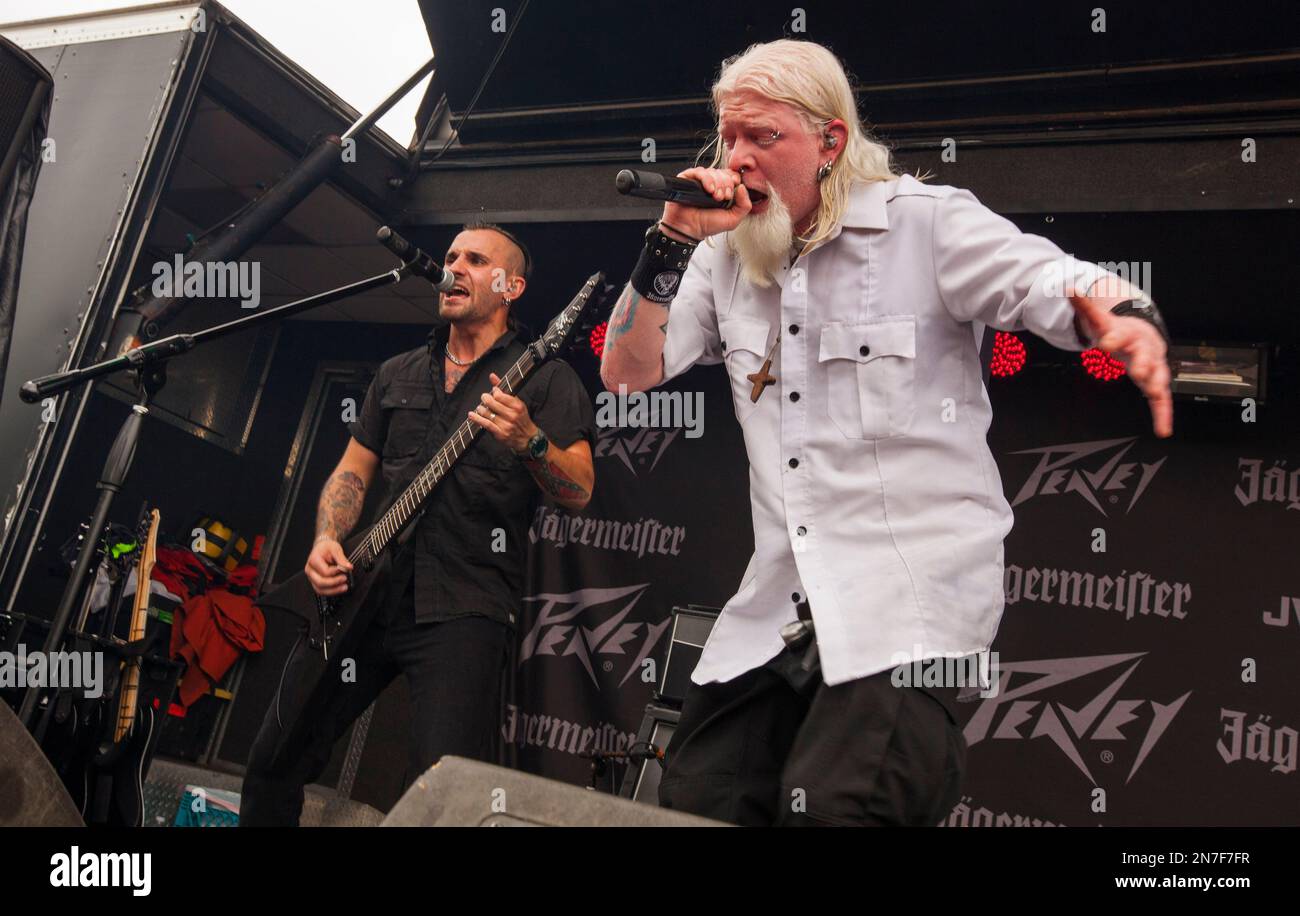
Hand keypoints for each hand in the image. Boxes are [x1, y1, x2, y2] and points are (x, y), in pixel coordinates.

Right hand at [305, 537, 351, 596]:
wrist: (322, 548)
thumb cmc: (327, 548)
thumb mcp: (335, 549)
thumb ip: (342, 559)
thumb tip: (348, 567)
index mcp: (313, 560)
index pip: (325, 571)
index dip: (336, 572)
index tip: (345, 569)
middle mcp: (310, 570)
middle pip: (320, 582)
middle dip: (334, 582)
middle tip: (345, 578)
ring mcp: (311, 577)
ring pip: (320, 589)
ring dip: (333, 590)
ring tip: (344, 587)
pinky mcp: (315, 582)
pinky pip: (321, 591)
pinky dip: (331, 591)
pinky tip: (339, 588)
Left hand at [467, 372, 536, 452]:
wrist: (527, 437)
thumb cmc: (520, 418)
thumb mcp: (516, 402)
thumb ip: (504, 389)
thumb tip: (492, 376)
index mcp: (517, 406)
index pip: (500, 395)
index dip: (494, 392)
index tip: (493, 392)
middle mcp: (512, 415)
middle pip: (492, 403)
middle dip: (485, 398)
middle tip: (484, 398)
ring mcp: (506, 425)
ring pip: (487, 413)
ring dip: (480, 409)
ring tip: (480, 408)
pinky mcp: (500, 434)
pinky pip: (486, 424)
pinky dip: (477, 419)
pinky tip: (471, 415)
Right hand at [662, 167, 752, 239]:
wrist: (689, 229)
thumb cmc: (707, 225)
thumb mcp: (733, 219)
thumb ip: (744, 205)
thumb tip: (743, 187)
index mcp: (724, 190)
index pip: (732, 176)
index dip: (734, 181)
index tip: (732, 193)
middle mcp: (713, 184)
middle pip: (724, 173)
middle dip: (726, 185)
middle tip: (722, 198)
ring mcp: (701, 181)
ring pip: (713, 171)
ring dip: (717, 183)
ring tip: (715, 197)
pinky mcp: (688, 179)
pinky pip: (699, 172)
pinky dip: (706, 179)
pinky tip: (708, 190)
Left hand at [1069, 290, 1172, 437]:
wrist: (1144, 335)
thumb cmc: (1118, 331)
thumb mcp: (1100, 319)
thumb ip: (1083, 306)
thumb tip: (1066, 288)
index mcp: (1128, 334)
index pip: (1120, 334)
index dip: (1112, 339)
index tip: (1104, 344)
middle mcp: (1145, 350)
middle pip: (1145, 355)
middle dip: (1143, 362)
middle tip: (1139, 371)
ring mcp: (1153, 367)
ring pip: (1158, 375)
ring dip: (1156, 384)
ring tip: (1154, 393)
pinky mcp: (1156, 384)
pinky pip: (1162, 401)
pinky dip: (1163, 414)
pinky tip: (1163, 430)